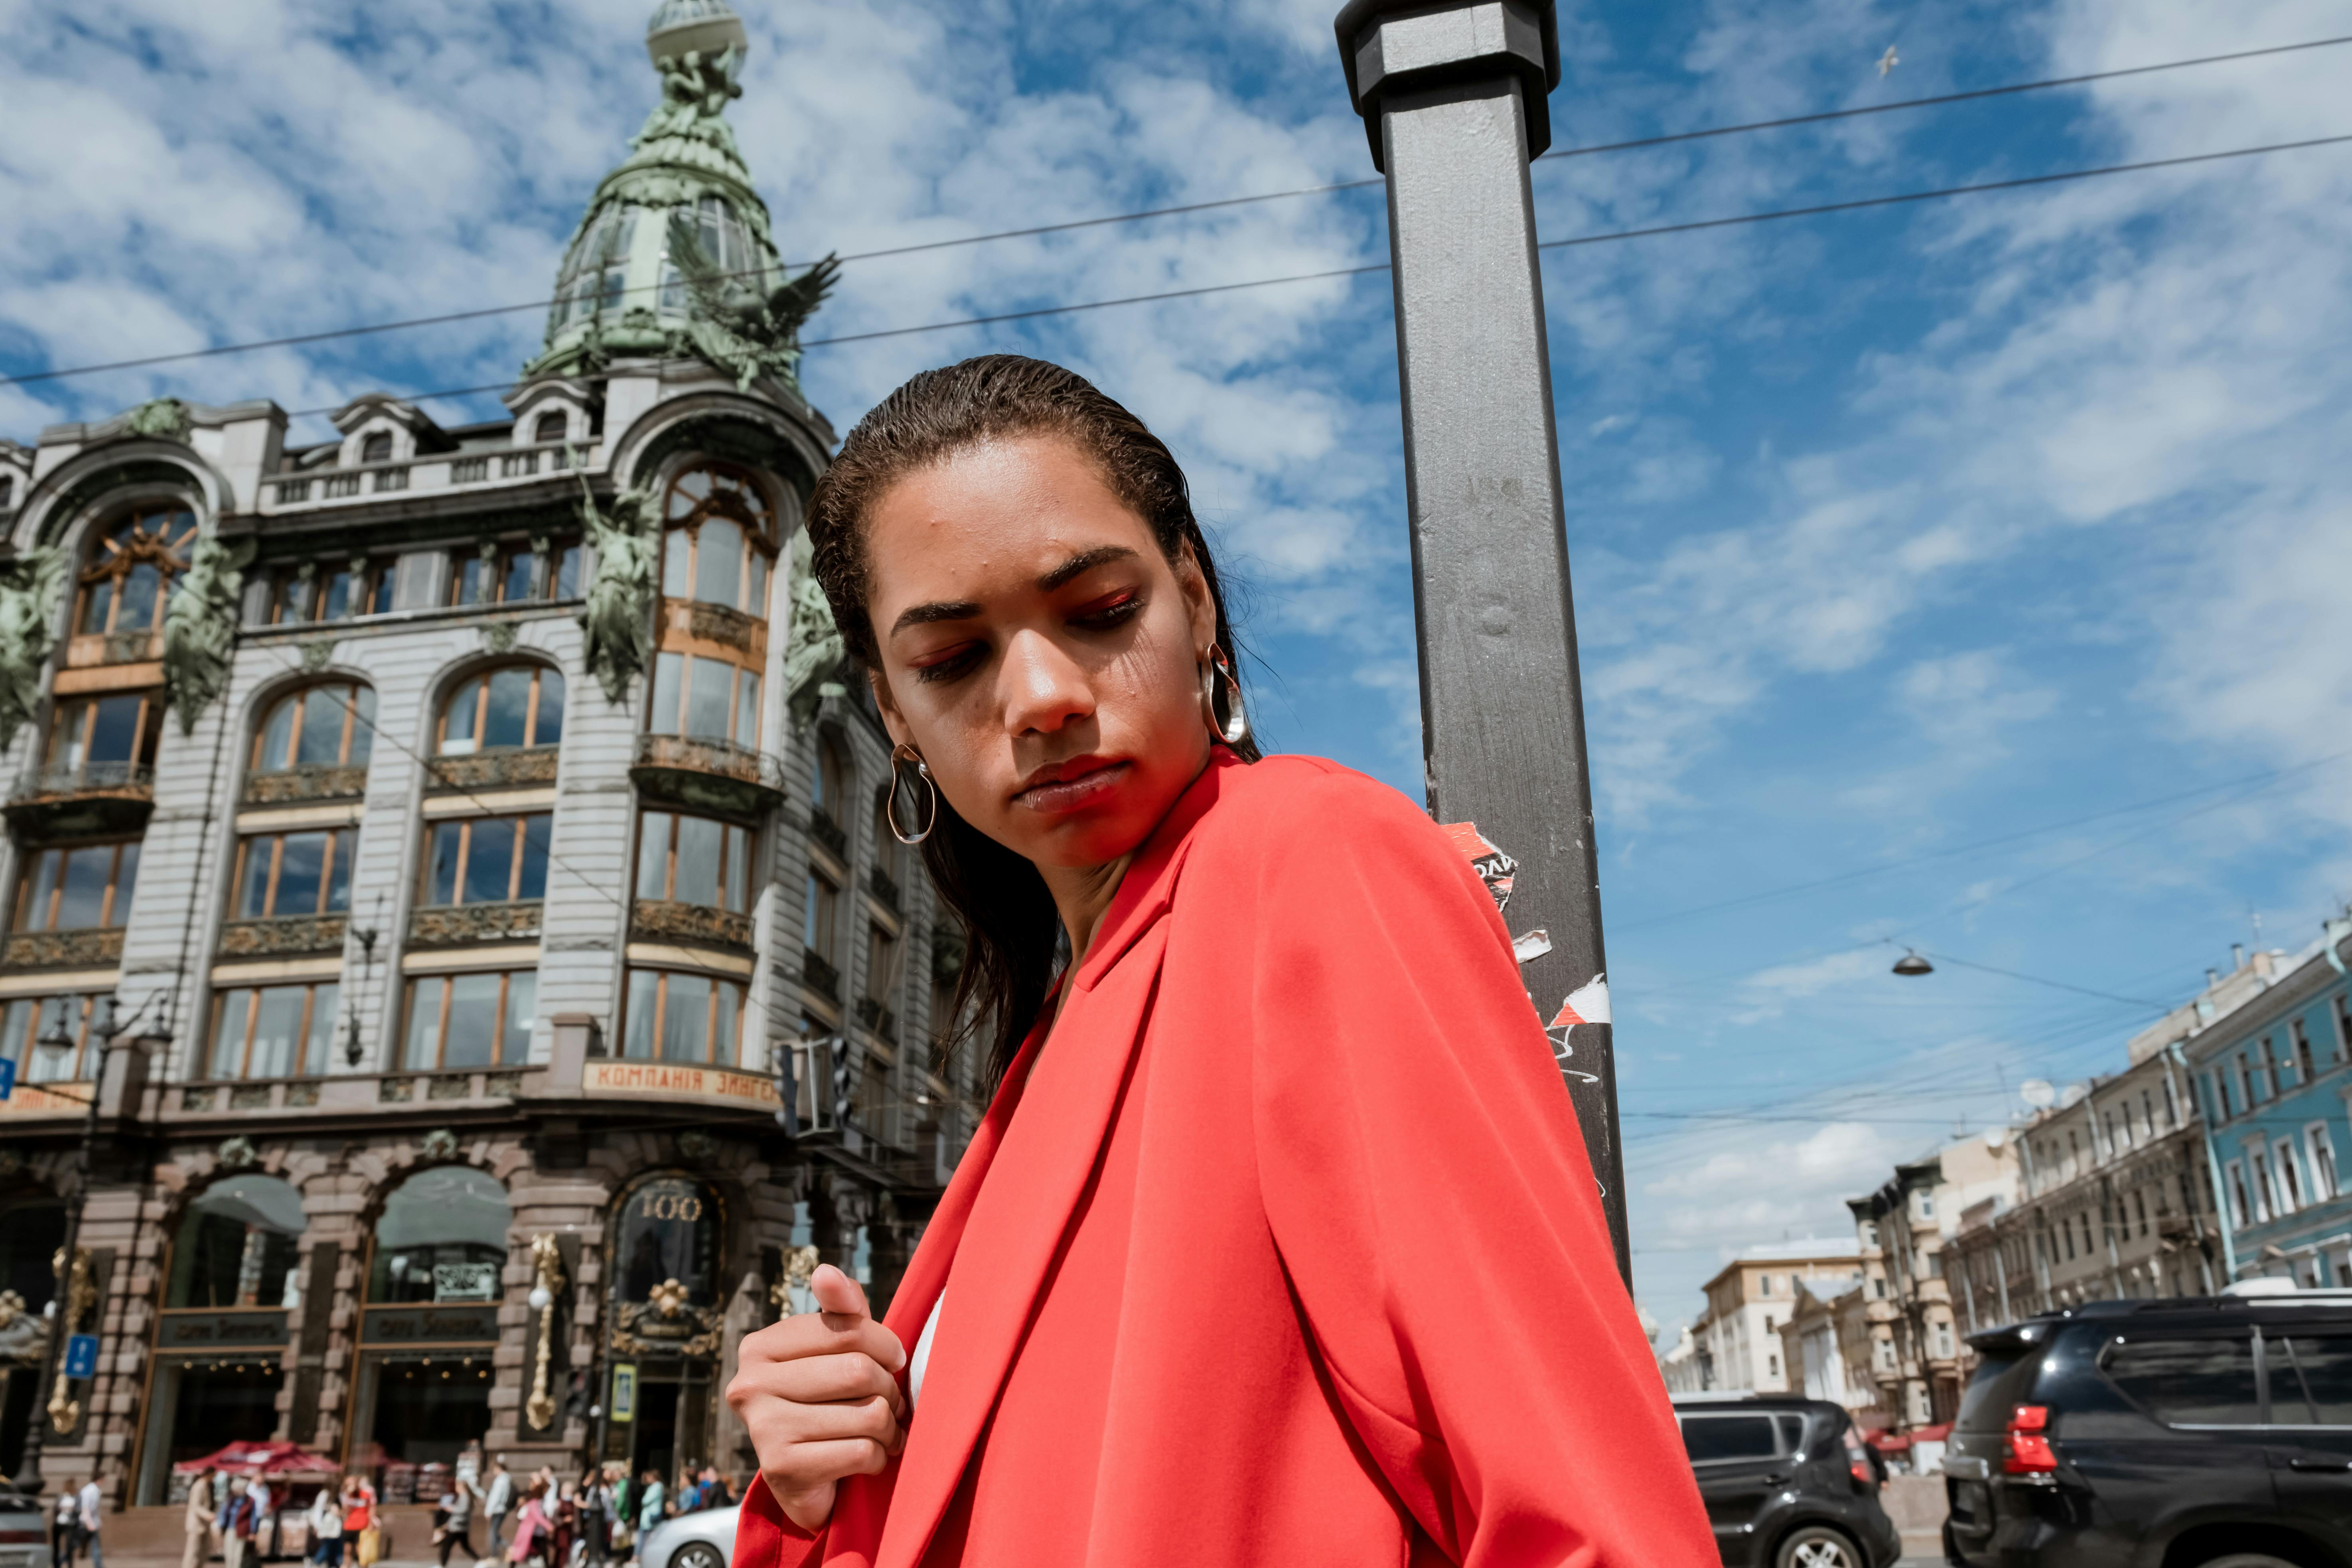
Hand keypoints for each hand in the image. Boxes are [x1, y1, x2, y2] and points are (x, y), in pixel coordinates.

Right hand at [724, 1264, 907, 1531]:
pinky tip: (868, 1458)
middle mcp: (750, 1385)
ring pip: (866, 1413)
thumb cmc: (827, 1402)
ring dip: (889, 1427)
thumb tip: (825, 1271)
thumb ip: (839, 1309)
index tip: (893, 1359)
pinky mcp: (781, 1469)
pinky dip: (878, 1458)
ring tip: (883, 1431)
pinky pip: (861, 1452)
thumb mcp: (835, 1350)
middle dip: (889, 1390)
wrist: (808, 1480)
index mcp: (759, 1346)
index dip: (885, 1344)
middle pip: (859, 1371)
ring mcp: (762, 1428)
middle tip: (891, 1403)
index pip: (847, 1327)